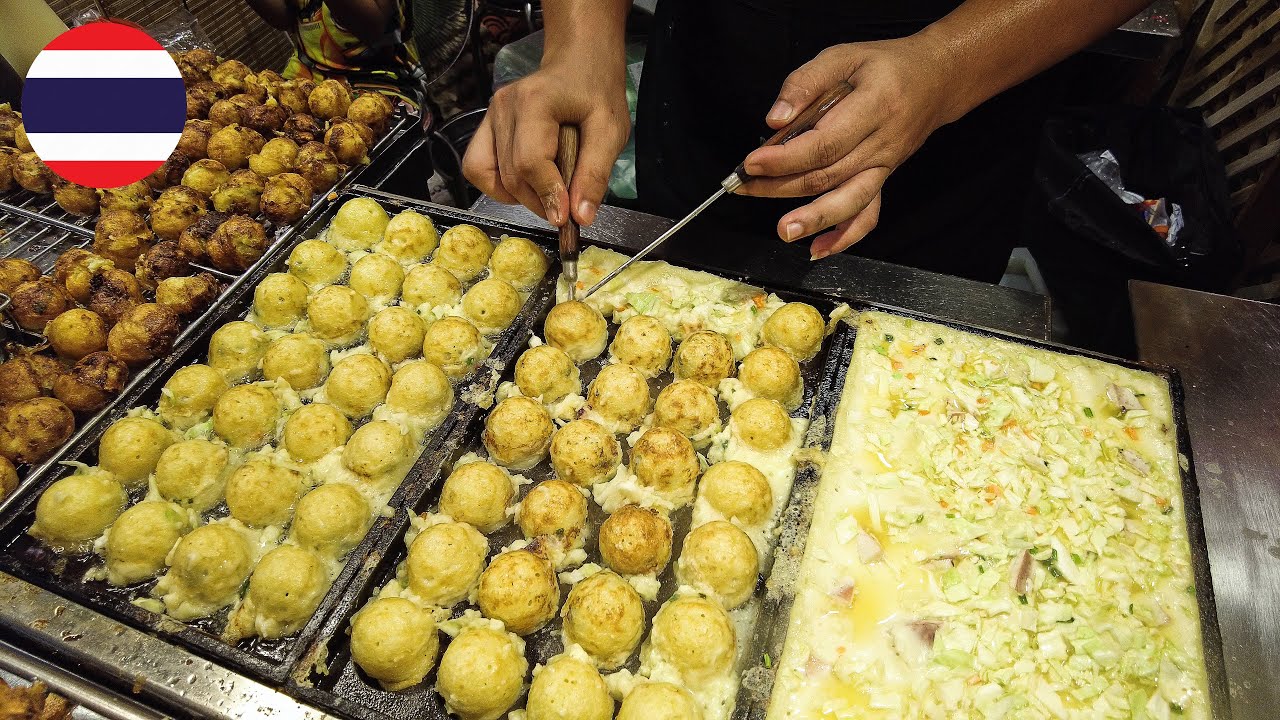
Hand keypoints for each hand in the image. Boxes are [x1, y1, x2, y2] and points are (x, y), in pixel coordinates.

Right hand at [462, 56, 629, 226]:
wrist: (578, 62)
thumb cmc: (596, 89)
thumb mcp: (610, 131)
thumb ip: (594, 174)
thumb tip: (580, 216)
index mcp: (534, 102)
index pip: (529, 162)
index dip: (547, 195)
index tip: (566, 218)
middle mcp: (504, 107)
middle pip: (510, 175)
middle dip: (538, 202)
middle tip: (565, 208)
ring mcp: (491, 115)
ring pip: (490, 175)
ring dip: (519, 196)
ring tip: (547, 192)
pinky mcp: (487, 126)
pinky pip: (479, 166)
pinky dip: (499, 185)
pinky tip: (527, 182)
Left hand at [739, 34, 957, 258]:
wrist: (936, 80)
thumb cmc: (884, 66)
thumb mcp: (843, 55)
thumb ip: (805, 83)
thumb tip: (774, 120)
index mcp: (874, 106)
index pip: (824, 142)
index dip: (786, 157)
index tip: (752, 162)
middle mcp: (882, 143)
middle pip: (829, 174)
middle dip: (781, 186)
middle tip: (744, 189)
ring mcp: (885, 166)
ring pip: (849, 200)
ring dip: (814, 220)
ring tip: (784, 231)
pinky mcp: (883, 179)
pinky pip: (868, 214)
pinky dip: (845, 237)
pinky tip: (819, 249)